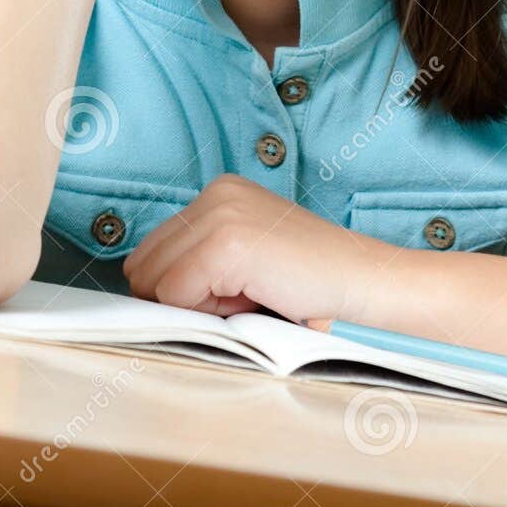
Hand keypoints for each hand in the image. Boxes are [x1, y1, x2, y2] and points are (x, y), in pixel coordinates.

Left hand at [123, 173, 400, 322]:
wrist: (367, 287)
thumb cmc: (311, 287)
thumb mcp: (245, 260)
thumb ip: (197, 263)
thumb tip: (138, 291)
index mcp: (218, 193)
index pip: (151, 253)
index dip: (182, 289)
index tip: (235, 291)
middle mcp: (214, 193)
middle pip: (143, 266)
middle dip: (182, 297)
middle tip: (243, 296)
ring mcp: (219, 214)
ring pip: (154, 283)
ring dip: (196, 306)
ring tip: (250, 295)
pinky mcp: (225, 243)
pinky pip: (176, 296)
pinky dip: (208, 314)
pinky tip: (254, 298)